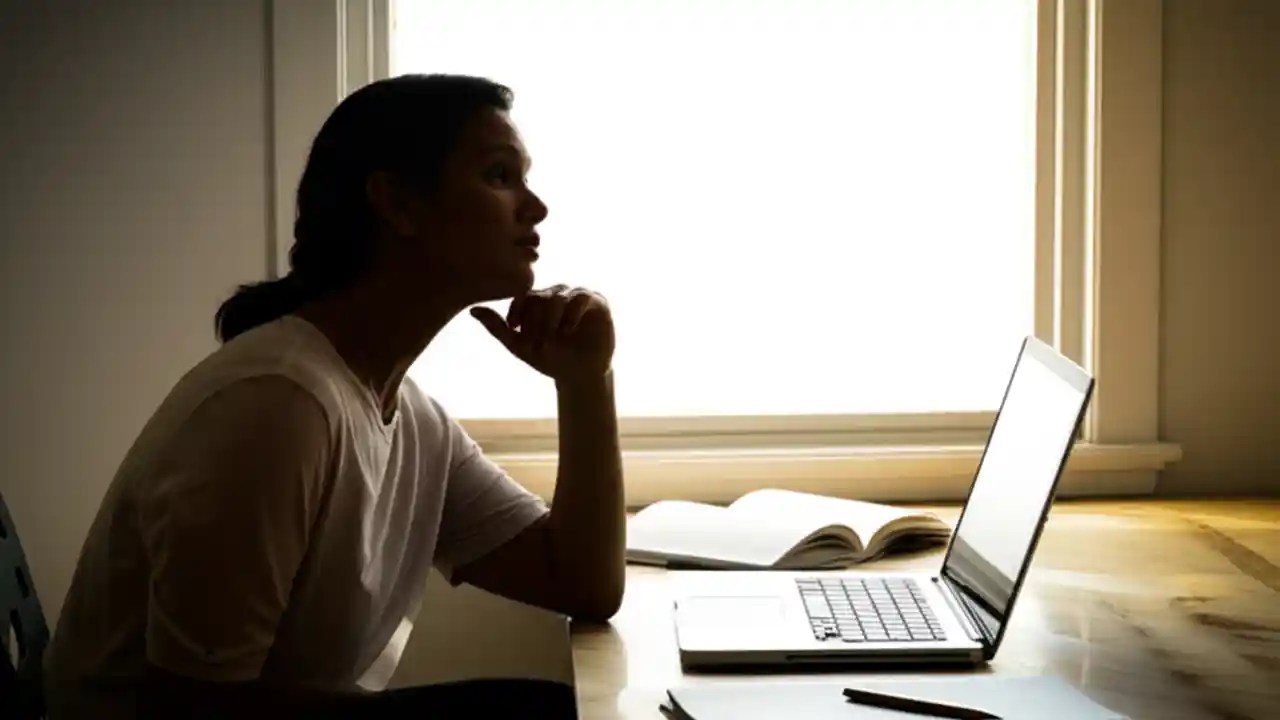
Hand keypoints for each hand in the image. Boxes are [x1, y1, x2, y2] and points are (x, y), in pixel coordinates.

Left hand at [471, 285, 614, 383]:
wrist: (580, 376)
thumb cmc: (550, 360)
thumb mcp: (519, 346)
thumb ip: (497, 328)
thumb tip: (472, 310)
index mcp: (538, 300)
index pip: (523, 295)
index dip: (517, 311)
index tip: (514, 330)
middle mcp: (557, 294)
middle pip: (540, 296)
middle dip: (535, 322)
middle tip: (536, 343)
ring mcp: (577, 296)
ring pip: (558, 296)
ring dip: (551, 320)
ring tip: (550, 340)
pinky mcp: (597, 302)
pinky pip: (581, 297)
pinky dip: (571, 314)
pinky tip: (566, 332)